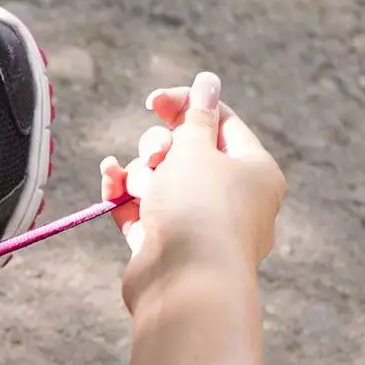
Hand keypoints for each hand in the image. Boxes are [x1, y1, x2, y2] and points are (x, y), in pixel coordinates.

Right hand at [99, 72, 284, 310]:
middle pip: (187, 150)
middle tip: (157, 157)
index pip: (221, 122)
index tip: (153, 101)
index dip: (186, 106)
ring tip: (140, 187)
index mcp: (254, 170)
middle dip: (161, 147)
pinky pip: (140, 208)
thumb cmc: (200, 210)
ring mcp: (196, 223)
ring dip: (142, 173)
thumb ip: (194, 115)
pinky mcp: (163, 244)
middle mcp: (231, 197)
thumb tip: (207, 81)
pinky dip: (125, 194)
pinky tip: (111, 180)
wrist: (184, 284)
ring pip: (160, 179)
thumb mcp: (196, 150)